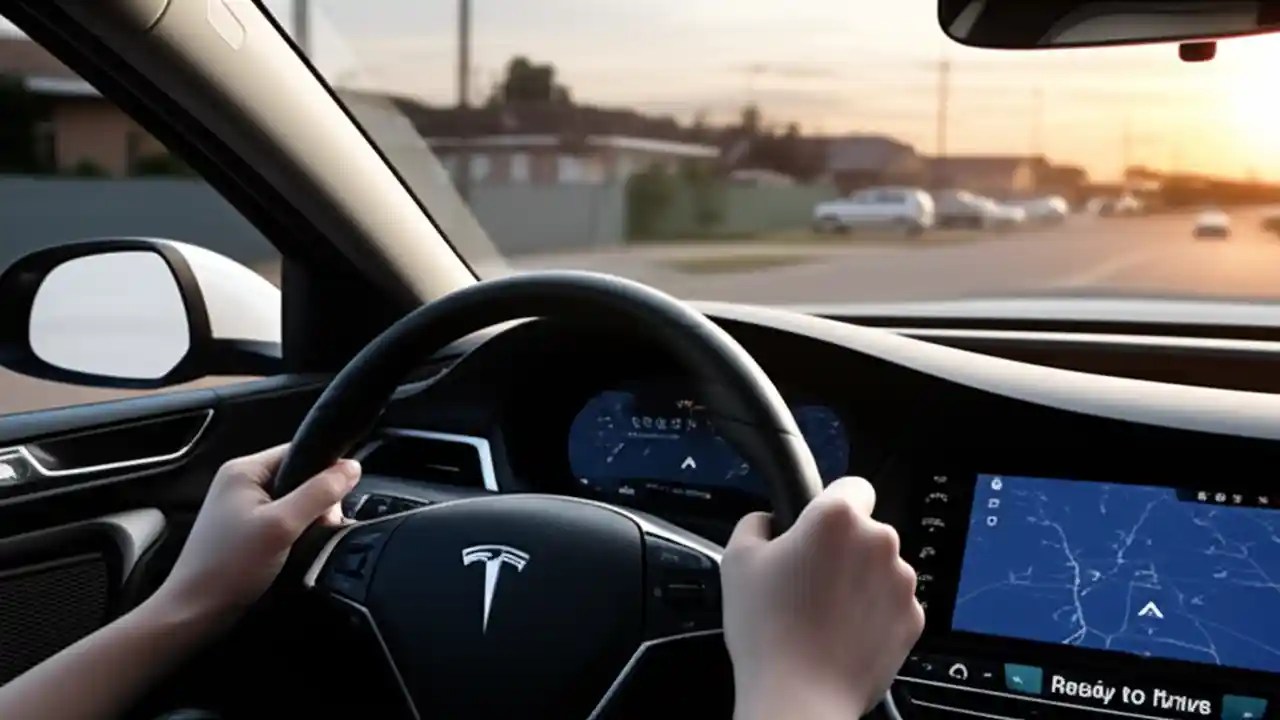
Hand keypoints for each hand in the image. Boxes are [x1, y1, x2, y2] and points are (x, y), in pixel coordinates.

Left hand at [155, 444, 360, 623]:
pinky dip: (296, 535)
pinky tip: (295, 552)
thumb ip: (319, 493)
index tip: (334, 503)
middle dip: (318, 504)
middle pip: (301, 478)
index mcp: (244, 469)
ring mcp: (242, 509)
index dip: (325, 472)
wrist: (195, 613)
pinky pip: (285, 522)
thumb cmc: (230, 567)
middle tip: (316, 530)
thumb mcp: (282, 525)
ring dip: (308, 523)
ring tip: (303, 546)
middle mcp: (242, 483)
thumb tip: (353, 467)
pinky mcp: (247, 532)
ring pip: (296, 503)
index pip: (299, 451)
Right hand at [721, 476, 923, 718]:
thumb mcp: (736, 560)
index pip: (851, 485)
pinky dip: (872, 613)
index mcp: (836, 518)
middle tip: (806, 580)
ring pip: (880, 567)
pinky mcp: (912, 619)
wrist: (799, 696)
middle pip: (865, 530)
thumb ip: (756, 523)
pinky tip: (841, 632)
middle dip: (842, 548)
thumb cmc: (768, 631)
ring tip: (821, 612)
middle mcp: (878, 542)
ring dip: (858, 580)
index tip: (815, 527)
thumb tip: (768, 520)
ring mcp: (901, 582)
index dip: (830, 504)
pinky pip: (891, 602)